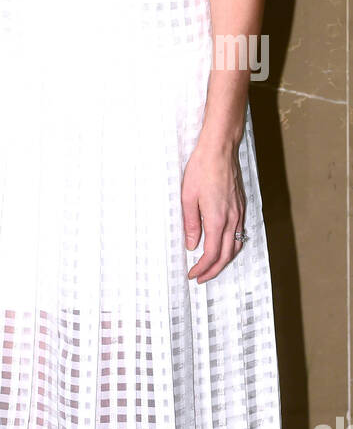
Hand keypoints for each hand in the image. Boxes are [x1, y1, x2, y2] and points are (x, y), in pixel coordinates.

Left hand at [181, 141, 245, 283]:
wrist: (219, 149)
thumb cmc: (201, 169)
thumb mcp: (188, 197)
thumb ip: (191, 224)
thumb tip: (192, 245)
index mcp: (217, 219)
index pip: (211, 254)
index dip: (202, 268)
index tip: (192, 274)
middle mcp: (232, 219)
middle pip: (226, 255)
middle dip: (213, 271)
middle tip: (200, 278)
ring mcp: (239, 213)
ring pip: (235, 246)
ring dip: (224, 260)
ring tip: (210, 267)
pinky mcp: (241, 206)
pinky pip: (239, 234)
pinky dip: (231, 246)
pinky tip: (222, 246)